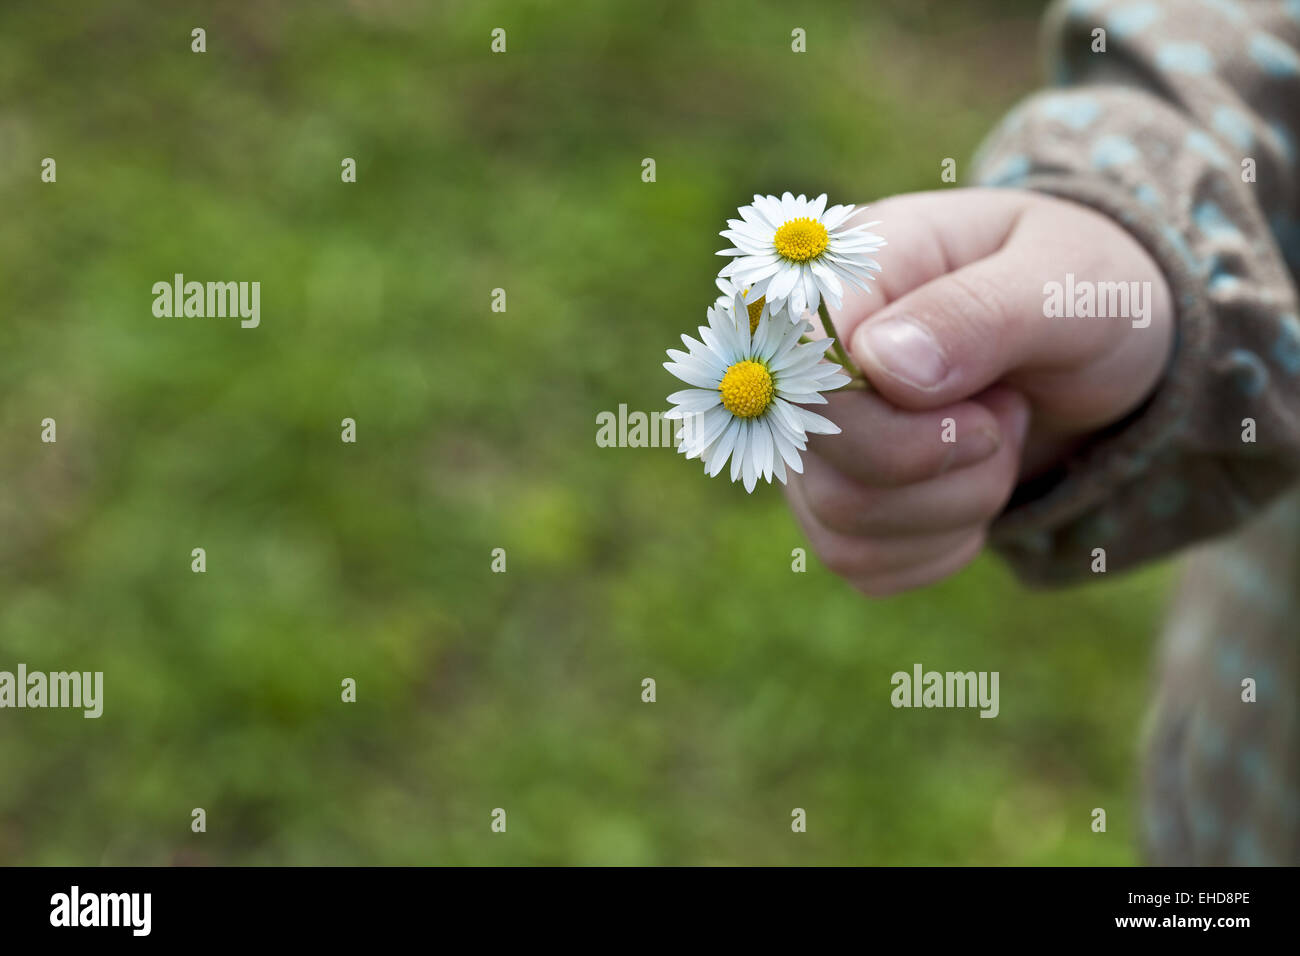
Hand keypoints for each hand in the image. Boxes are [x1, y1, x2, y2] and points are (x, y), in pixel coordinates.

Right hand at [785, 188, 1173, 595]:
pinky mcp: (839, 498)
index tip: (987, 405)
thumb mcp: (1066, 282)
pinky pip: (861, 561)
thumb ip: (977, 313)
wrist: (1106, 345)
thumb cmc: (1085, 288)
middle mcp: (810, 360)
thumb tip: (879, 363)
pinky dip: (940, 545)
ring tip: (997, 437)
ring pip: (841, 526)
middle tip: (1006, 413)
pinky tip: (974, 484)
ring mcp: (818, 435)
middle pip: (822, 468)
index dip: (892, 424)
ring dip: (954, 508)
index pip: (803, 376)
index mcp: (847, 278)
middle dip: (945, 467)